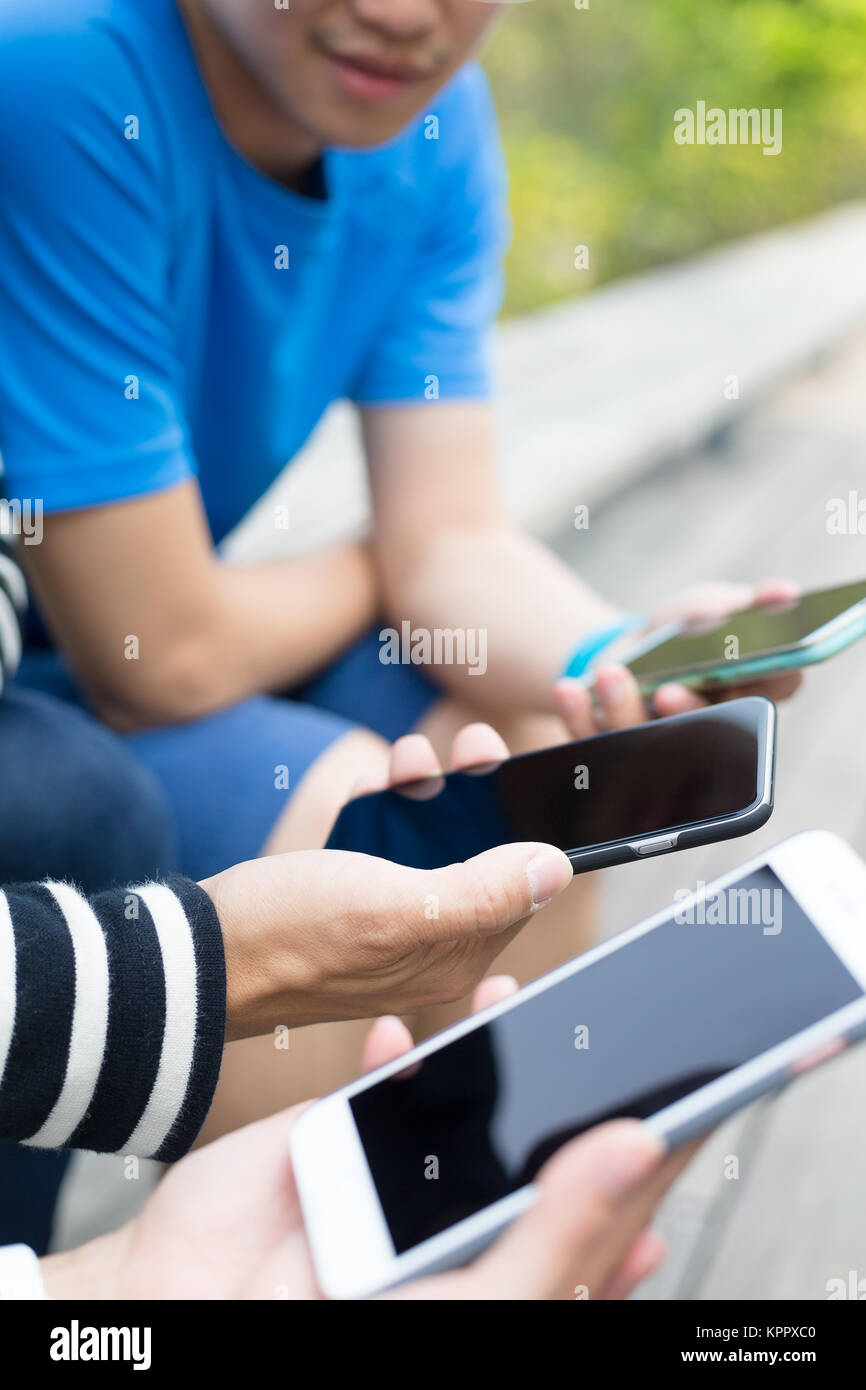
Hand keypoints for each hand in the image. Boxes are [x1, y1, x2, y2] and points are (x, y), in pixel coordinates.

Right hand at [42, 978, 690, 1300]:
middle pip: (548, 1136)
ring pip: (476, 1095)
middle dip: (580, 1076)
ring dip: (497, 1043)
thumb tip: (636, 1152)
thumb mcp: (477, 1304)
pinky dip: (400, 1051)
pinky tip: (403, 1034)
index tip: (705, 1078)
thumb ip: (558, 1238)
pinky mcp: (349, 1138)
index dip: (658, 1145)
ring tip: (517, 996)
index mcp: (518, 1266)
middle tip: (623, 1010)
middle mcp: (473, 1219)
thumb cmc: (325, 1337)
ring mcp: (411, 1175)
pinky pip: (389, 1080)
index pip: (611, 1204)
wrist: (182, 1313)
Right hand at [201, 724, 572, 1038]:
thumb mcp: (399, 908)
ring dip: (425, 795)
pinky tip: (369, 785)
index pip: (520, 893)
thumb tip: (555, 870)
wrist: (195, 954)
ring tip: (406, 759)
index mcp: (451, 959)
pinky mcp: (344, 905)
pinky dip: (381, 812)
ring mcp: (382, 926)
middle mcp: (424, 949)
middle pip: (476, 862)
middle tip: (471, 745)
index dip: (524, 830)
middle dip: (475, 800)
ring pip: (427, 848)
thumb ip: (482, 891)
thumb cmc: (293, 933)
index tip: (522, 774)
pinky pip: (382, 851)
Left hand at [554, 578, 802, 737]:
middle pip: (705, 733)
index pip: (768, 699)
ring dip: (626, 709)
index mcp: (747, 697)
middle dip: (686, 712)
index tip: (745, 668)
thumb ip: (744, 603)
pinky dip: (578, 714)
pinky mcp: (609, 751)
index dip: (762, 686)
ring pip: (643, 744)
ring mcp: (656, 747)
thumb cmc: (680, 634)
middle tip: (668, 691)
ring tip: (611, 673)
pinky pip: (591, 741)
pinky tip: (568, 688)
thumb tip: (784, 592)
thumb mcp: (710, 608)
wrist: (626, 653)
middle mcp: (707, 731)